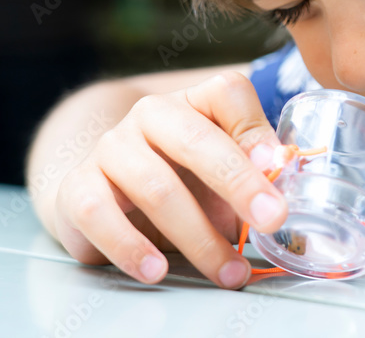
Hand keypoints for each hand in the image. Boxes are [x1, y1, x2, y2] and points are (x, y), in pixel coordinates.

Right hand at [52, 71, 285, 287]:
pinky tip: (158, 269)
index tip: (278, 165)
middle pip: (197, 140)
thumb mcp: (219, 170)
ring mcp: (110, 147)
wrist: (101, 194)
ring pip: (157, 188)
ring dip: (199, 237)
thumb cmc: (177, 180)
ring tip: (228, 271)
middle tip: (272, 220)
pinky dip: (131, 247)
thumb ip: (254, 169)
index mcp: (191, 102)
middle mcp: (149, 115)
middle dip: (239, 183)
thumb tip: (287, 178)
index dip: (255, 128)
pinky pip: (100, 215)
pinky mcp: (77, 186)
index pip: (226, 92)